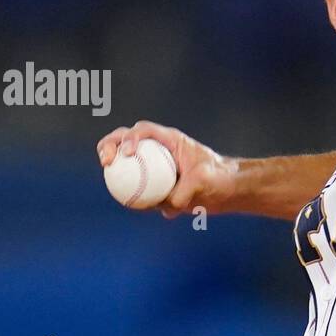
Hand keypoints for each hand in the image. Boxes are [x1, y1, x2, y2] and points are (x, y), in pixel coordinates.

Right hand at [97, 120, 238, 217]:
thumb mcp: (206, 181)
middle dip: (110, 144)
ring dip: (114, 168)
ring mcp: (156, 167)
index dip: (129, 137)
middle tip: (107, 161)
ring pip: (128, 164)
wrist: (229, 191)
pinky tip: (129, 204)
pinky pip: (139, 187)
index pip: (144, 131)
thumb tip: (168, 205)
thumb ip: (186, 190)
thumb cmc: (221, 179)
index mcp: (170, 140)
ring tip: (111, 183)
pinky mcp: (157, 184)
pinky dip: (130, 193)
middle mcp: (159, 150)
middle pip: (126, 140)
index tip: (127, 154)